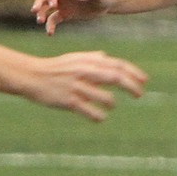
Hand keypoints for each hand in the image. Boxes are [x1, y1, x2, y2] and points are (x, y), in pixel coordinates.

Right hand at [23, 51, 146, 121]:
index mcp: (88, 61)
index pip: (117, 65)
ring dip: (111, 103)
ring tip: (109, 104)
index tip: (144, 81)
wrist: (32, 76)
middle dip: (132, 87)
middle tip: (140, 95)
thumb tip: (106, 58)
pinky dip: (99, 116)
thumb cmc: (55, 68)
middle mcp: (85, 72)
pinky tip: (99, 117)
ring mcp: (78, 86)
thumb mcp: (74, 58)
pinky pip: (91, 111)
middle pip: (116, 78)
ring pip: (106, 97)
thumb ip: (91, 58)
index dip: (134, 73)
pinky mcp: (70, 101)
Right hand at [32, 0, 114, 34]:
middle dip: (40, 2)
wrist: (108, 0)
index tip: (52, 4)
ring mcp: (64, 4)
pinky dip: (50, 26)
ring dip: (42, 13)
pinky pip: (54, 19)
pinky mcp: (66, 14)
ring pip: (47, 8)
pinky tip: (49, 34)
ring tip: (40, 22)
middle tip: (34, 10)